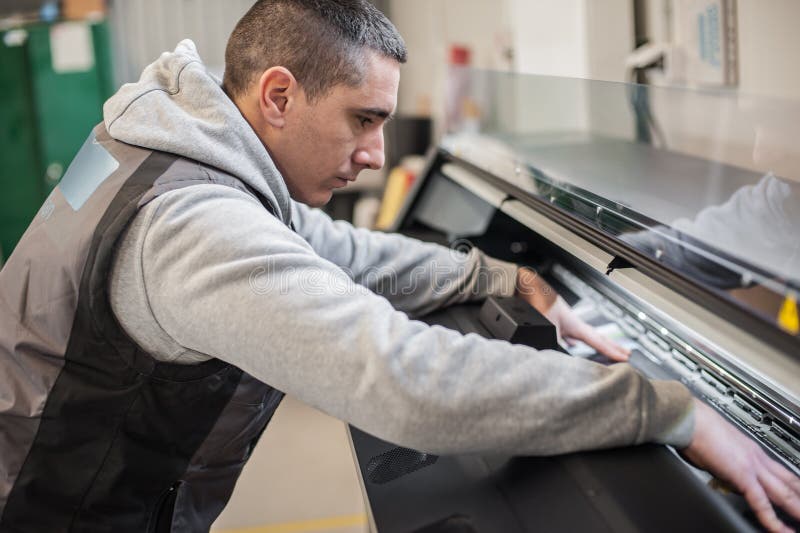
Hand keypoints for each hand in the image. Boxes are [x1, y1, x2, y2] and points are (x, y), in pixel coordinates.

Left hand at [544, 295, 629, 361]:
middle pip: (598, 337)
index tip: (625, 359)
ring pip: (586, 336)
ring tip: (607, 350)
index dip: (612, 351)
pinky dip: (576, 342)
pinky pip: (571, 335)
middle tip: (627, 353)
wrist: (526, 287)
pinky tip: (573, 345)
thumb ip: (557, 344)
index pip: (598, 341)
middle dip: (612, 346)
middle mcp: (574, 323)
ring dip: (597, 344)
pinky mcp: (556, 322)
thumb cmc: (538, 303)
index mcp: (575, 325)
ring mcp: (566, 322)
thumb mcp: (549, 328)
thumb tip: (561, 359)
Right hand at [681, 400, 799, 531]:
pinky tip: (781, 531)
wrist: (690, 419)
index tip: (798, 494)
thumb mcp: (717, 447)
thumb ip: (725, 463)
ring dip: (797, 510)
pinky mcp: (743, 476)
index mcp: (751, 450)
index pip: (781, 472)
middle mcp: (757, 458)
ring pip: (784, 494)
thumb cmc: (695, 427)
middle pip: (790, 483)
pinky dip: (773, 521)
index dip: (794, 486)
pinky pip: (761, 504)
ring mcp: (753, 467)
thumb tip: (721, 473)